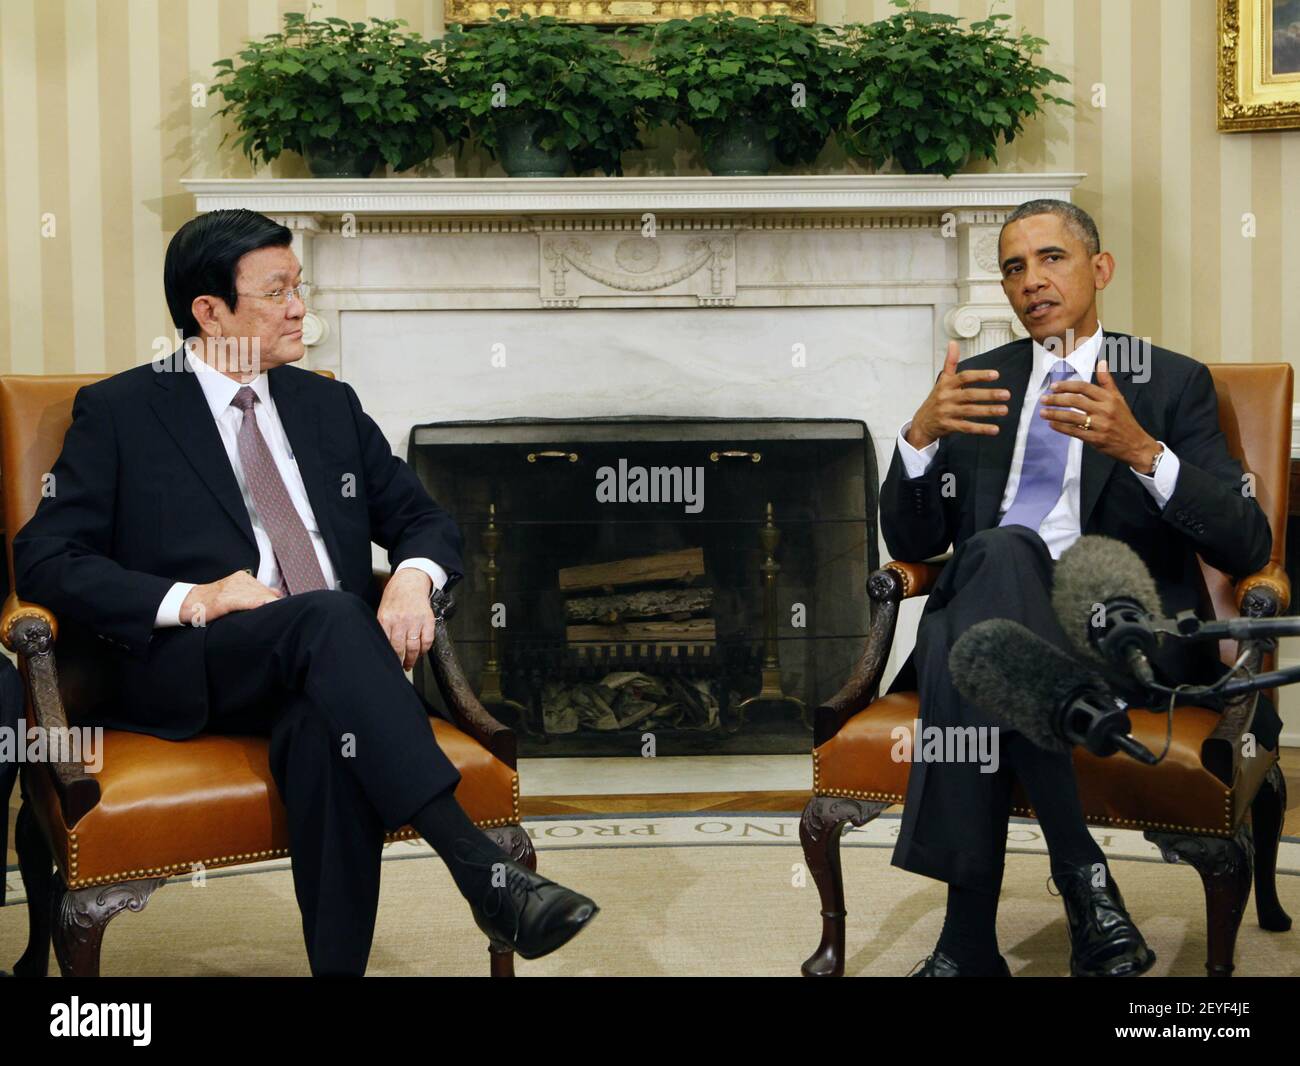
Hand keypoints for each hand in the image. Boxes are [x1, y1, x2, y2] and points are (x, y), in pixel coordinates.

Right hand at [180, 570, 281, 625]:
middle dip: (272, 606)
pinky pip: (243, 601)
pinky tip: (265, 607)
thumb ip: (255, 592)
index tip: (284, 611)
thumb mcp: (235, 592)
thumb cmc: (212, 601)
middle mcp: (239, 580)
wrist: (187, 602)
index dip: (274, 602)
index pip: (266, 591)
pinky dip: (255, 604)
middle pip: (264, 595)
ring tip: (277, 615)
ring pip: (256, 597)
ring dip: (267, 606)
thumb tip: (277, 594)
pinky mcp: (223, 600)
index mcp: (243, 578)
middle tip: (283, 616)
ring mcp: (231, 589)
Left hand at [377, 568, 436, 669]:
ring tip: (409, 664)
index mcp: (386, 619)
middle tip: (399, 667)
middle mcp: (400, 620)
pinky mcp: (428, 620)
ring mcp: (415, 621)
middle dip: (399, 661)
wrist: (410, 581)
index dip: (388, 657)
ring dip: (412, 659)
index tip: (389, 664)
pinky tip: (421, 652)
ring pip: (414, 647)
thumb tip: (382, 646)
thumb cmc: (395, 595)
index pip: (386, 644)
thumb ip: (383, 627)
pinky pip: (427, 640)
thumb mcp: (382, 610)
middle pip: (400, 648)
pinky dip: (424, 650)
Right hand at [905, 340, 1009, 448]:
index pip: (964, 377)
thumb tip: (953, 343)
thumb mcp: (942, 380)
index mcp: (946, 384)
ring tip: (1004, 410)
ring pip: (970, 411)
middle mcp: (946, 397)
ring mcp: (947, 412)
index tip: (996, 375)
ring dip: (988, 411)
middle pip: (969, 395)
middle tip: (1006, 394)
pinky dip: (981, 429)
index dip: (979, 376)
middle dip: (988, 394)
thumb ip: (950, 363)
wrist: (922, 422)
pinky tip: (994, 429)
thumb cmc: (937, 399)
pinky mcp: (948, 426)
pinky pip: (966, 427)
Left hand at [1039, 358, 1160, 470]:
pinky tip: (1052, 424)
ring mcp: (1100, 425)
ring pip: (1072, 417)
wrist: (1135, 444)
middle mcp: (1105, 410)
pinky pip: (1074, 431)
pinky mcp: (1096, 439)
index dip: (1067, 386)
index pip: (1084, 388)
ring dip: (1055, 414)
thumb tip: (1101, 362)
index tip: (1053, 387)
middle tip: (1043, 399)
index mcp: (1109, 398)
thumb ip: (1107, 382)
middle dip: (1056, 399)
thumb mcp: (1118, 399)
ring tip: (1042, 412)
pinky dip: (1061, 428)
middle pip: (1076, 401)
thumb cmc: (1124, 420)